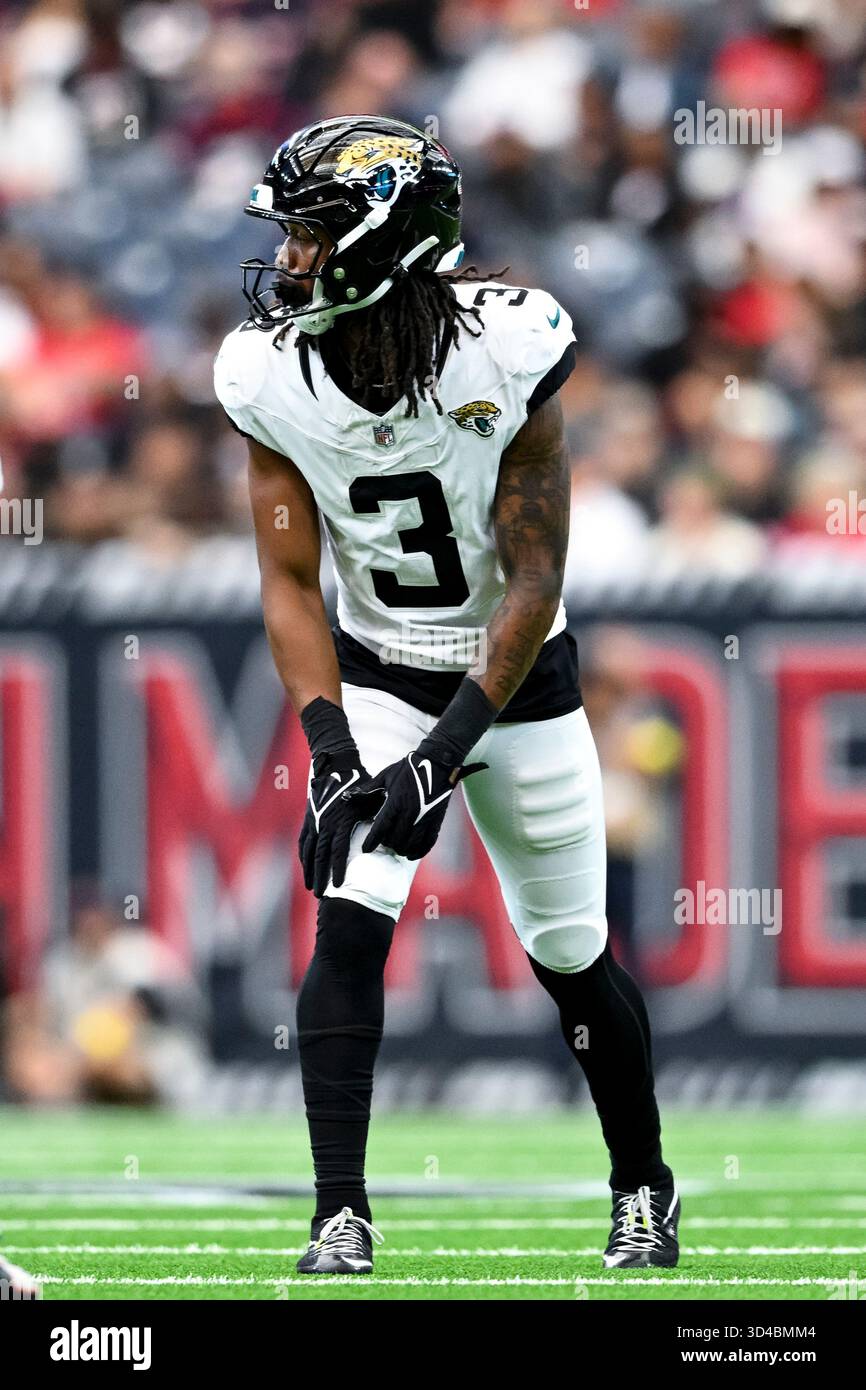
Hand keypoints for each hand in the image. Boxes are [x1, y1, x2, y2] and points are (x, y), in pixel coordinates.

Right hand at [299, 747, 368, 896]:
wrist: (336, 764)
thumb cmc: (359, 782)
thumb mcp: (371, 799)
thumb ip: (376, 819)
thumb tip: (389, 836)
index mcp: (341, 820)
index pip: (338, 851)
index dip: (338, 870)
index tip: (339, 886)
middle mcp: (325, 822)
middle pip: (320, 856)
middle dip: (320, 877)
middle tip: (321, 896)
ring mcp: (314, 820)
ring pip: (308, 851)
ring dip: (310, 871)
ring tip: (312, 887)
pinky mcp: (309, 818)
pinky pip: (303, 841)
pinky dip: (303, 856)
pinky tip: (306, 868)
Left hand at [343, 749, 486, 860]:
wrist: (437, 764)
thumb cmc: (409, 768)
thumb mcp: (386, 775)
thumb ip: (368, 788)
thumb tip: (349, 795)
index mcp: (396, 801)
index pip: (380, 828)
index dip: (371, 841)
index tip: (366, 849)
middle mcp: (410, 813)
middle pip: (395, 840)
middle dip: (387, 843)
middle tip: (383, 841)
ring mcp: (424, 818)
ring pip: (410, 845)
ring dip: (401, 849)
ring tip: (396, 846)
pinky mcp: (436, 821)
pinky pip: (427, 844)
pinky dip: (418, 852)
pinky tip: (411, 853)